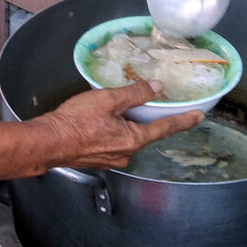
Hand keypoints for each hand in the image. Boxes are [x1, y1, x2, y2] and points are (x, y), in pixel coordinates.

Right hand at [32, 81, 203, 169]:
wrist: (47, 142)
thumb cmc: (76, 121)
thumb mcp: (108, 100)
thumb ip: (135, 93)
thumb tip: (156, 88)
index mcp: (133, 139)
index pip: (165, 128)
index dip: (183, 120)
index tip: (199, 116)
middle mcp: (126, 154)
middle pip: (144, 132)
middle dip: (142, 117)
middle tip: (137, 102)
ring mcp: (112, 159)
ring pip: (127, 137)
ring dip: (124, 123)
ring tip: (109, 110)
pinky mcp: (98, 159)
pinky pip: (113, 142)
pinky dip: (112, 130)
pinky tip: (98, 121)